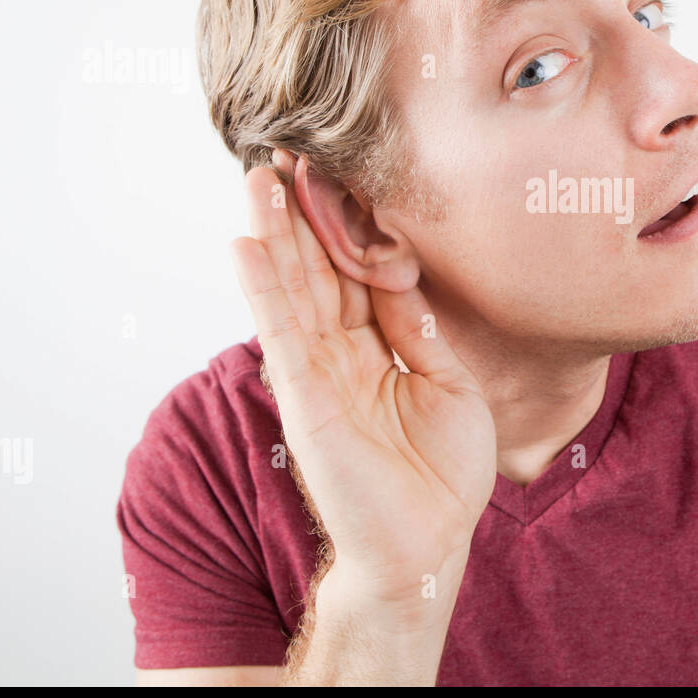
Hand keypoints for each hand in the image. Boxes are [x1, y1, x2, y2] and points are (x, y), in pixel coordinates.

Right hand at [227, 151, 496, 612]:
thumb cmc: (443, 474)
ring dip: (274, 233)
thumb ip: (418, 330)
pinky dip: (265, 290)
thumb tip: (402, 270)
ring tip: (259, 177)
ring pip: (293, 290)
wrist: (430, 545)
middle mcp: (341, 355)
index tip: (336, 170)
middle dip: (301, 213)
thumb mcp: (448, 384)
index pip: (355, 272)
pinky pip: (282, 335)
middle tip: (286, 153)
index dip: (346, 224)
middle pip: (316, 269)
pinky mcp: (306, 400)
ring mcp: (318, 375)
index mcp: (377, 348)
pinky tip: (248, 245)